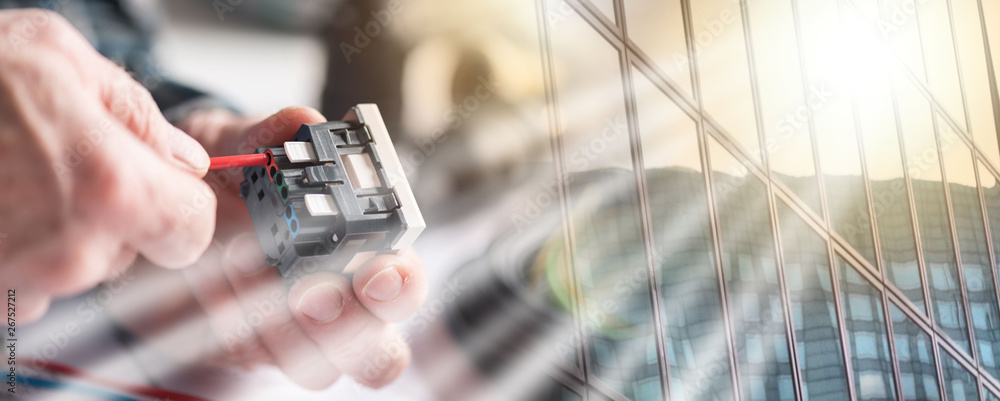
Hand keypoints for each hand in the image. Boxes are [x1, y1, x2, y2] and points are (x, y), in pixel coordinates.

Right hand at [0, 9, 215, 322]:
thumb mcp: (59, 59)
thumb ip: (138, 115)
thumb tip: (182, 158)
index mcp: (109, 187)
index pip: (191, 231)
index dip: (179, 206)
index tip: (160, 188)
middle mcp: (69, 250)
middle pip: (132, 250)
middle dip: (115, 212)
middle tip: (59, 162)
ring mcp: (20, 281)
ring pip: (77, 268)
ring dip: (60, 232)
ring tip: (11, 178)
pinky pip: (25, 286)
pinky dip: (15, 253)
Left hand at [110, 107, 428, 389]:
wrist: (172, 195)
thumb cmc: (236, 167)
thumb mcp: (252, 139)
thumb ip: (277, 131)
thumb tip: (303, 125)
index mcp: (363, 251)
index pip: (403, 285)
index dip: (401, 285)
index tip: (381, 268)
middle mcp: (339, 302)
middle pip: (376, 352)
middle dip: (352, 329)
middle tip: (312, 294)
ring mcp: (292, 333)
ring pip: (319, 370)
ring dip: (288, 336)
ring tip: (246, 278)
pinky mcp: (242, 348)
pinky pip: (251, 362)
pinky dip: (235, 331)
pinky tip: (216, 286)